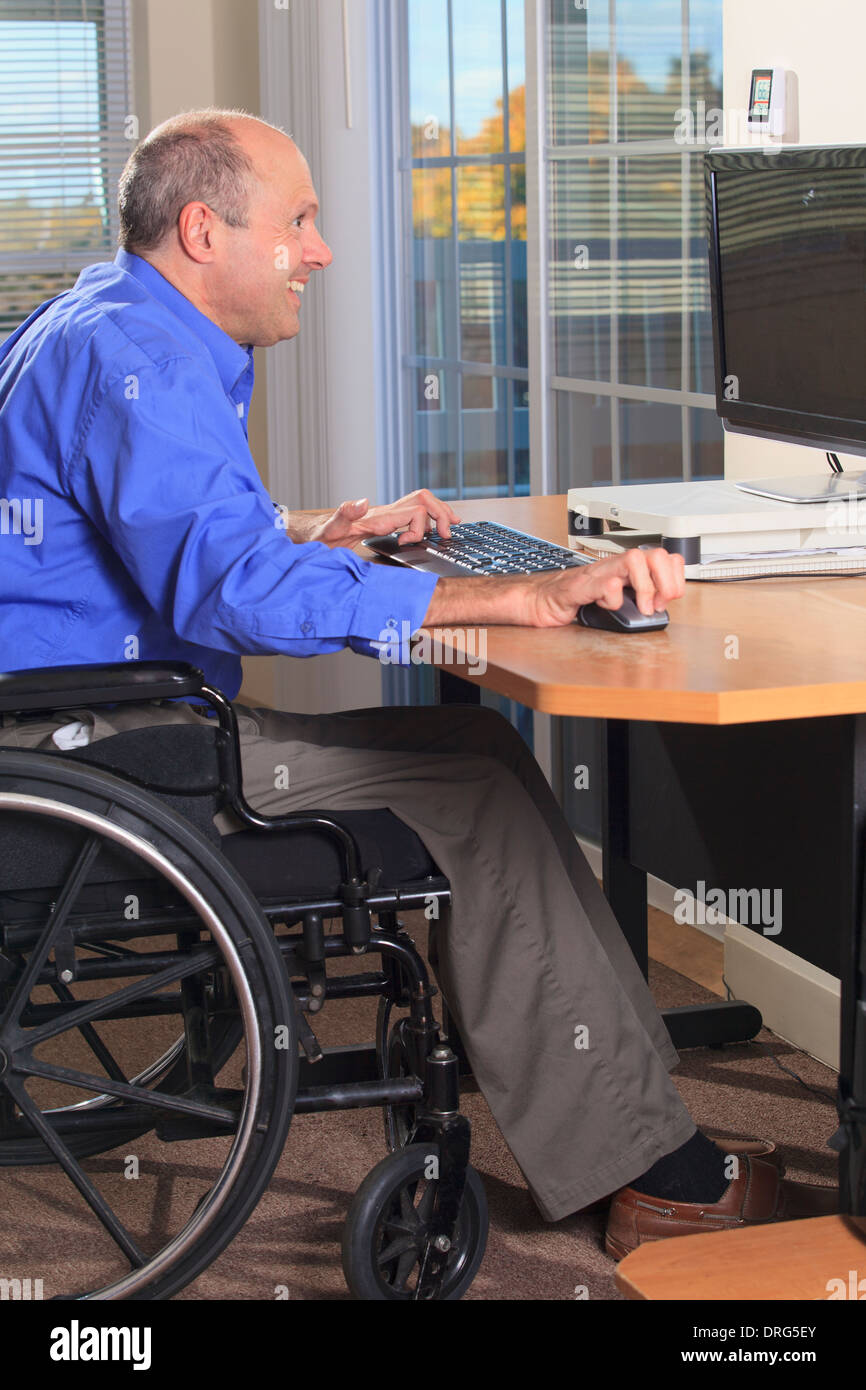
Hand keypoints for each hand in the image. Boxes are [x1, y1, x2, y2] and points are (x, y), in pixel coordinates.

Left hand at [311, 489, 460, 547]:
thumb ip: (345, 513)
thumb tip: (362, 501)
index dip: (419, 528)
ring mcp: (387, 515)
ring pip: (422, 504)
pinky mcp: (386, 521)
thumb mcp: (330, 527)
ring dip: (439, 513)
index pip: (414, 512)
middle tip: (447, 533)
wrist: (315, 534)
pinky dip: (429, 519)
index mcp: (378, 516)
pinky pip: (414, 514)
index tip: (406, 543)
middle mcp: (386, 513)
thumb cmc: (322, 535)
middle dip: (441, 514)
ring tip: (448, 528)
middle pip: (423, 501)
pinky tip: (433, 528)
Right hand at [525, 547, 685, 626]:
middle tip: (660, 603)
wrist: (537, 600)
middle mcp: (613, 567)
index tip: (668, 599)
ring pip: (634, 560)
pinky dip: (613, 598)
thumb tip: (658, 611)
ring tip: (643, 606)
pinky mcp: (579, 587)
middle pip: (655, 554)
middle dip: (666, 581)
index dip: (673, 577)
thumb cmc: (573, 601)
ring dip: (645, 587)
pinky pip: (605, 584)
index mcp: (624, 570)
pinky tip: (609, 607)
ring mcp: (597, 574)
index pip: (663, 558)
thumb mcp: (612, 601)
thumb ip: (632, 601)